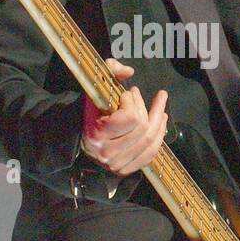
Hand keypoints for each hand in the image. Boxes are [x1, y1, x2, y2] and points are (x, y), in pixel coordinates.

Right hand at [81, 58, 168, 176]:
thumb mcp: (95, 87)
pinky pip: (150, 153)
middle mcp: (108, 153)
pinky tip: (161, 121)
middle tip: (138, 95)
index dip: (132, 102)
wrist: (78, 137)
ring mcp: (117, 164)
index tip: (125, 94)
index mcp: (97, 134)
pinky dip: (159, 135)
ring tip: (160, 105)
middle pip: (143, 128)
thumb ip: (109, 71)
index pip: (130, 118)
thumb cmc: (89, 112)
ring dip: (158, 119)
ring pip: (150, 140)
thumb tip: (128, 71)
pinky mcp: (125, 169)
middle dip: (145, 107)